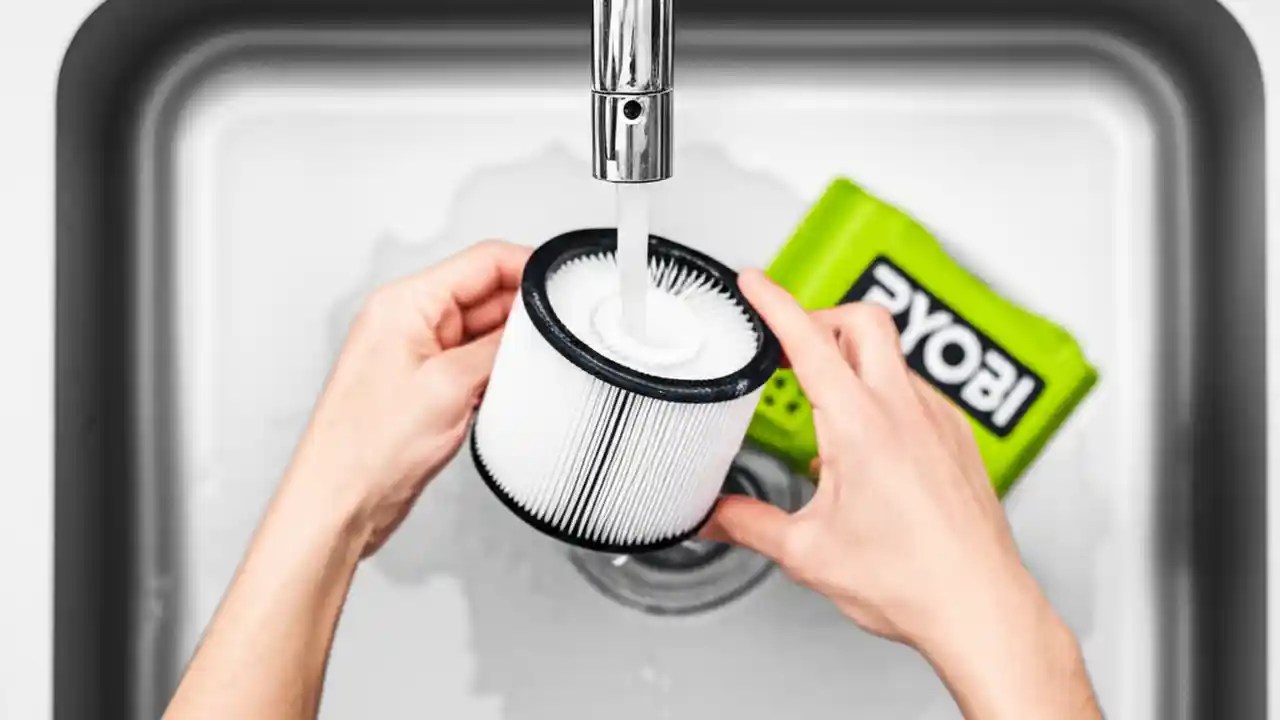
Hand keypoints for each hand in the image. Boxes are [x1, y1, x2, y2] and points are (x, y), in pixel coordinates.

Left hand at [284, 240, 530, 555]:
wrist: (341, 503)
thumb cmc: (367, 449)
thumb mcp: (449, 386)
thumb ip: (498, 347)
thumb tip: (532, 324)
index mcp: (404, 304)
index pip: (480, 262)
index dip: (527, 266)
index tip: (562, 282)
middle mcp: (408, 322)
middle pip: (485, 295)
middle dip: (523, 314)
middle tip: (554, 337)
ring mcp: (417, 355)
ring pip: (483, 332)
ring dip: (509, 348)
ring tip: (526, 370)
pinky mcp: (426, 386)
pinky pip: (475, 364)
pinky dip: (496, 373)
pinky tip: (505, 391)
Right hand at [708, 269, 1099, 718]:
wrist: (981, 608)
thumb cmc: (912, 581)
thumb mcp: (808, 552)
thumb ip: (748, 525)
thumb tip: (711, 518)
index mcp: (859, 425)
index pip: (808, 339)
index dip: (774, 303)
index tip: (755, 282)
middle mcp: (904, 410)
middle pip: (863, 321)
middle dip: (822, 316)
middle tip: (791, 342)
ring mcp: (938, 421)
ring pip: (892, 357)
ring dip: (854, 362)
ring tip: (826, 410)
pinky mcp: (958, 440)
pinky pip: (915, 395)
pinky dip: (883, 399)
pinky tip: (868, 447)